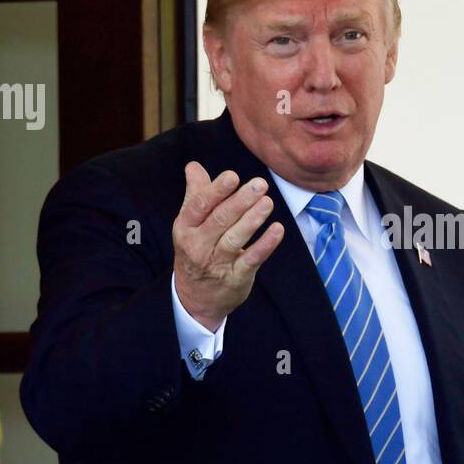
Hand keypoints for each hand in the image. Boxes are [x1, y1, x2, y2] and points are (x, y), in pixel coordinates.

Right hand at [173, 162, 284, 330]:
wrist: (194, 298)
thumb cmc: (196, 251)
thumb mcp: (190, 224)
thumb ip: (196, 194)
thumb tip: (193, 165)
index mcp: (186, 228)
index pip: (200, 206)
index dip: (217, 190)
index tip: (233, 176)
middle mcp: (199, 245)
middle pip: (220, 220)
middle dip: (241, 201)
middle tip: (260, 184)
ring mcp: (217, 263)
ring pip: (235, 238)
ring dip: (253, 219)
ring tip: (268, 202)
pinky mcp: (236, 278)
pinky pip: (252, 259)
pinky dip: (265, 244)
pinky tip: (278, 229)